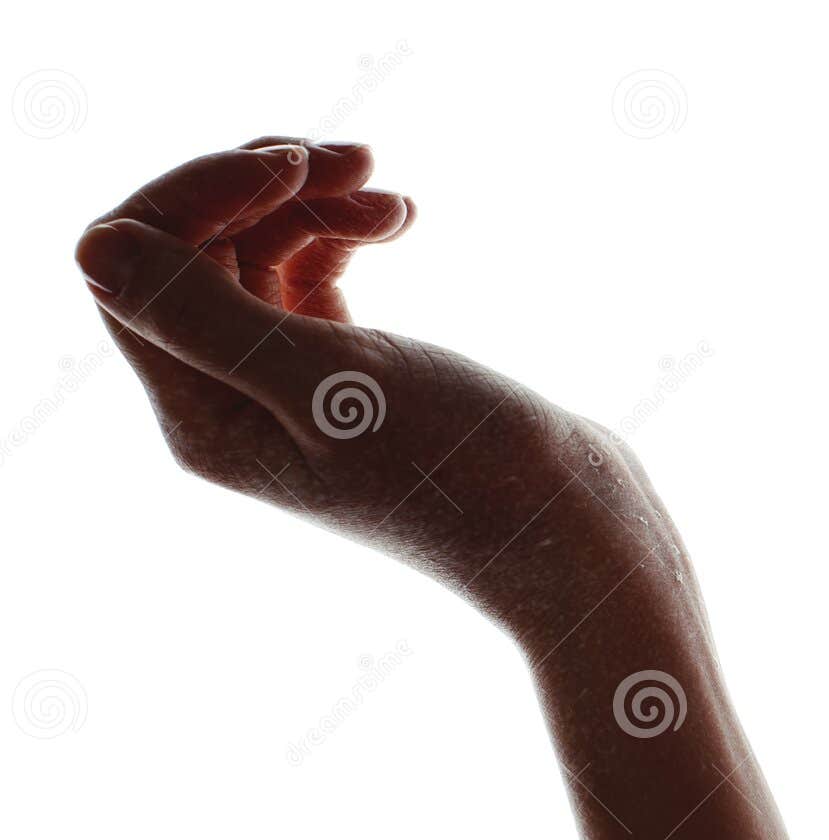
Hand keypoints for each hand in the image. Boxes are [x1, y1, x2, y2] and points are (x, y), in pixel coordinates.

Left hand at [74, 138, 686, 657]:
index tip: (294, 168)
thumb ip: (208, 320)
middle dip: (260, 185)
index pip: (138, 268)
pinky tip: (400, 220)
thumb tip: (95, 250)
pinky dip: (341, 234)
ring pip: (254, 256)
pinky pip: (306, 280)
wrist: (573, 531)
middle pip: (192, 254)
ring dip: (311, 203)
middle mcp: (232, 408)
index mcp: (208, 419)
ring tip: (387, 192)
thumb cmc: (469, 472)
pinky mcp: (350, 380)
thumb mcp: (335, 388)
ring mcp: (291, 394)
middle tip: (353, 161)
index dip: (197, 194)